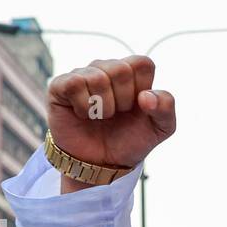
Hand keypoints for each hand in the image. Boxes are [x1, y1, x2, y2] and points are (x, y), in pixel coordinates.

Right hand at [47, 55, 175, 174]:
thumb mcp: (161, 128)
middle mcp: (106, 68)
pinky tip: (83, 114)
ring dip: (103, 107)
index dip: (142, 89)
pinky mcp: (61, 86)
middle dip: (123, 100)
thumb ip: (166, 107)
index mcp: (132, 73)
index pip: (142, 63)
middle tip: (117, 114)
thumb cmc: (130, 140)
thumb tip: (146, 96)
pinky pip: (74, 84)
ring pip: (97, 78)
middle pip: (121, 69)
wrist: (103, 163)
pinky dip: (83, 107)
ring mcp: (83, 75)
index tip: (137, 107)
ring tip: (100, 117)